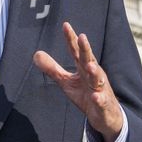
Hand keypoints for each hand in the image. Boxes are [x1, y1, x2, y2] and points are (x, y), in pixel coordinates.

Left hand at [34, 22, 124, 141]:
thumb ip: (53, 68)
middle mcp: (93, 75)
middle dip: (86, 49)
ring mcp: (100, 89)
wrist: (104, 115)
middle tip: (82, 37)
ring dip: (95, 72)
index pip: (76, 51)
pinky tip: (96, 96)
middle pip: (89, 60)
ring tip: (90, 65)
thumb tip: (36, 54)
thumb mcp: (66, 82)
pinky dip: (99, 99)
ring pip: (98, 79)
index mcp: (83, 68)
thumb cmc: (86, 95)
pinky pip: (101, 101)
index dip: (71, 39)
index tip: (66, 25)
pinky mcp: (103, 104)